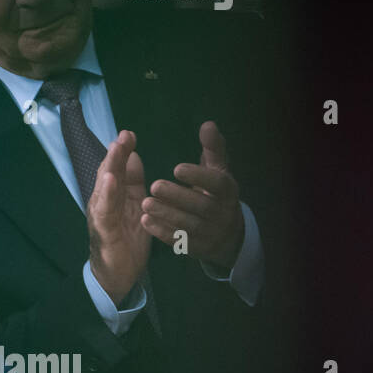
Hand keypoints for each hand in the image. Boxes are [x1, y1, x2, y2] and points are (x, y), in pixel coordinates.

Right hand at [87, 129, 150, 303]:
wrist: (117, 274)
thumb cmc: (126, 239)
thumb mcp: (135, 206)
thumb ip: (133, 183)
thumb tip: (133, 156)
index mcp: (114, 196)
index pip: (117, 169)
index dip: (122, 152)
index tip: (130, 134)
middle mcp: (103, 202)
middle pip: (108, 173)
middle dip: (115, 154)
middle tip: (124, 135)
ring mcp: (100, 215)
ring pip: (104, 188)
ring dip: (110, 167)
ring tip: (116, 150)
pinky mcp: (103, 230)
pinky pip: (105, 210)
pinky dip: (107, 194)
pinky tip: (111, 181)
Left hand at [142, 120, 243, 270]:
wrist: (227, 235)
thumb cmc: (216, 195)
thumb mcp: (217, 172)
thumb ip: (212, 150)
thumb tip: (208, 124)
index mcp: (228, 191)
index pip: (217, 183)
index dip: (198, 176)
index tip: (176, 168)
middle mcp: (222, 213)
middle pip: (201, 206)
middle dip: (177, 196)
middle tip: (154, 185)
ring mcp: (211, 233)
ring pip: (189, 225)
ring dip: (166, 214)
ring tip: (144, 203)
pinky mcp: (198, 248)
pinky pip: (180, 241)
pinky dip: (162, 232)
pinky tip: (145, 221)